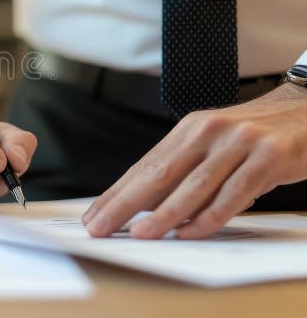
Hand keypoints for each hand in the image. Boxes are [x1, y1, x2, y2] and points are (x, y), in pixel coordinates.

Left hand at [82, 83, 306, 238]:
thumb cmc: (255, 136)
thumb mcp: (214, 145)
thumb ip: (186, 171)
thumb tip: (146, 207)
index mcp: (189, 128)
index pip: (145, 165)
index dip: (118, 192)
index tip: (94, 214)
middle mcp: (208, 131)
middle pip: (159, 173)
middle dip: (126, 203)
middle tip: (101, 226)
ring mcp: (238, 143)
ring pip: (193, 185)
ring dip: (164, 213)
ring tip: (140, 233)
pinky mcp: (268, 157)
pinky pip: (233, 193)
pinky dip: (210, 216)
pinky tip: (190, 232)